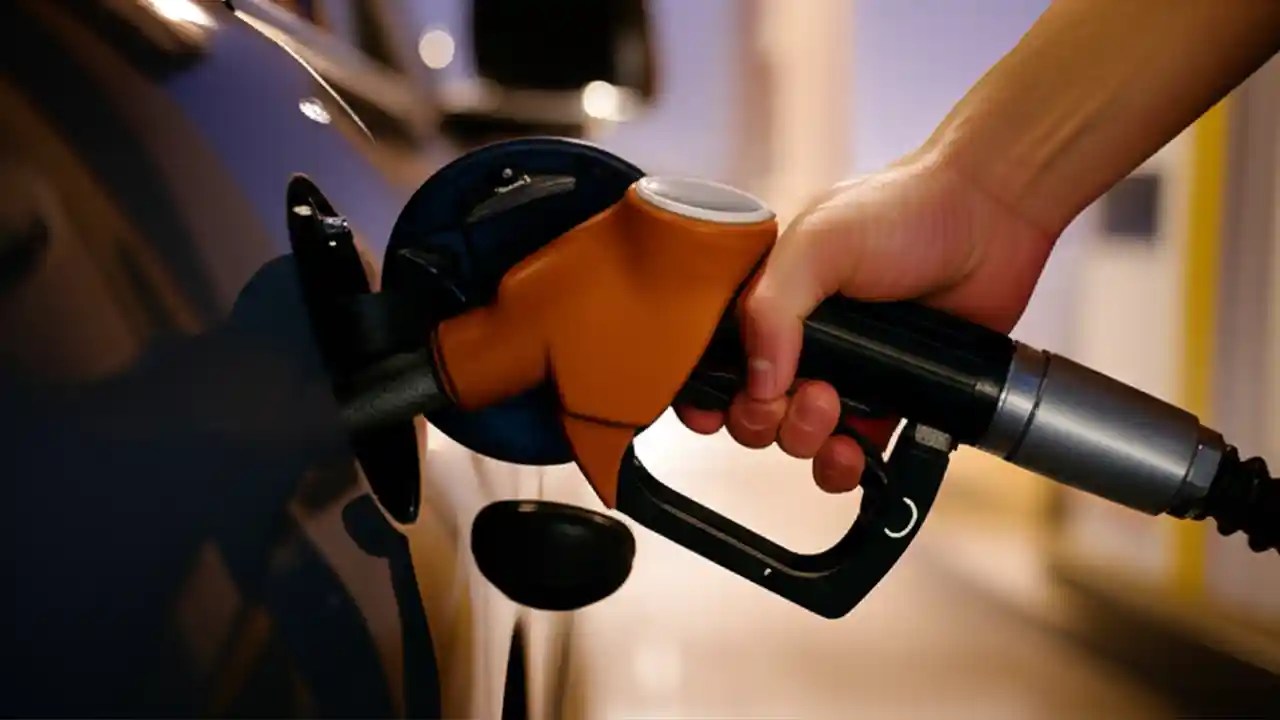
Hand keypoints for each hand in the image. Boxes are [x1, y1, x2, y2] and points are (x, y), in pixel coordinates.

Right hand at [676, 150, 1057, 491]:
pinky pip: (854, 452)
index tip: (714, 410)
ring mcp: (846, 371)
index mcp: (769, 298)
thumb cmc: (902, 210)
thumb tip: (756, 386)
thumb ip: (770, 309)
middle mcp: (800, 338)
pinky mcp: (892, 397)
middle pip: (752, 410)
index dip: (705, 392)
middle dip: (766, 420)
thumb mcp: (817, 243)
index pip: (714, 358)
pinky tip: (857, 454)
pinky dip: (846, 466)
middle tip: (806, 395)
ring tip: (836, 413)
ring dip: (806, 441)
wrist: (989, 217)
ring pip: (798, 437)